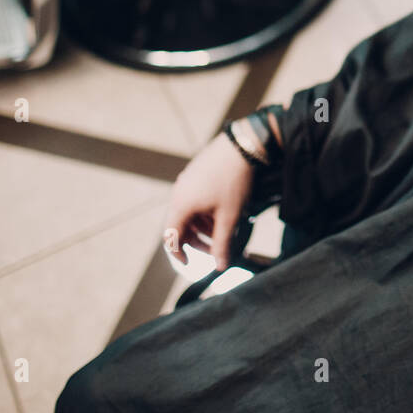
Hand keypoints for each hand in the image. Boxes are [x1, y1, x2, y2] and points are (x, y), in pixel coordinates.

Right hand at [163, 131, 252, 270]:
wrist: (242, 147)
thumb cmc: (234, 182)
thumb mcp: (229, 217)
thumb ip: (222, 244)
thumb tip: (220, 266)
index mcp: (181, 205)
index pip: (170, 236)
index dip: (178, 253)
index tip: (189, 264)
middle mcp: (178, 193)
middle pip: (180, 225)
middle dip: (196, 240)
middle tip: (215, 249)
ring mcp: (186, 181)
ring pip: (189, 211)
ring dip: (202, 225)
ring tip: (222, 230)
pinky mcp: (195, 173)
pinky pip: (194, 198)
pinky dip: (204, 211)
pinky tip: (222, 212)